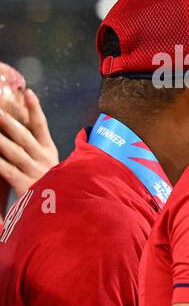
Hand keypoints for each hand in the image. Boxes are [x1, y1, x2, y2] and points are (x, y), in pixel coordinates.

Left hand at [0, 69, 58, 195]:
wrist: (65, 213)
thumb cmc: (56, 187)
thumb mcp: (53, 166)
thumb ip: (40, 150)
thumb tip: (25, 133)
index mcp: (50, 151)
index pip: (42, 126)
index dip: (35, 109)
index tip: (28, 92)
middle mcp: (44, 159)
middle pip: (23, 136)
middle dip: (9, 121)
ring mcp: (35, 172)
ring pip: (14, 151)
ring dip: (0, 138)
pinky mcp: (26, 186)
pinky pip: (8, 170)